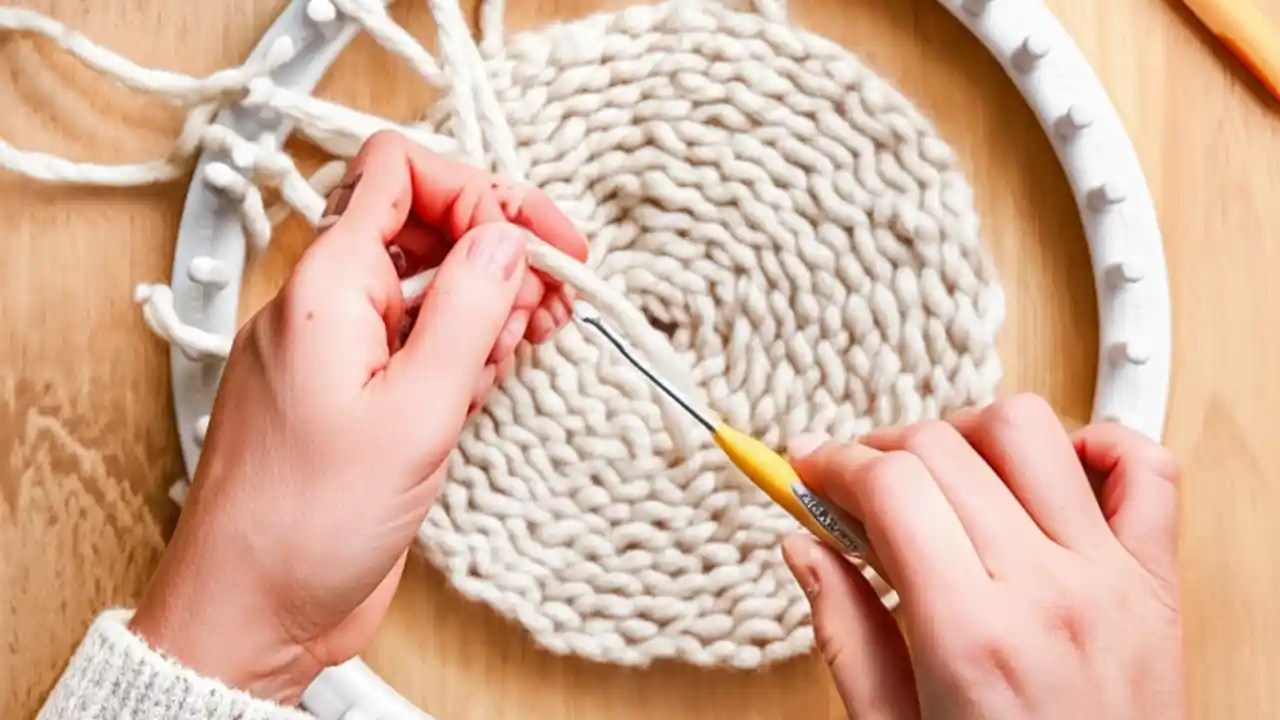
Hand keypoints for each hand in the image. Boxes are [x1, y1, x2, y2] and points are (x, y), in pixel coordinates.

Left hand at [129, 131, 587, 702]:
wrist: (251, 612)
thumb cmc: (305, 522)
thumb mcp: (413, 411)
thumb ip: (466, 311)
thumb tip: (504, 238)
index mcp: (328, 286)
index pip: (402, 174)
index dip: (480, 193)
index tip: (540, 241)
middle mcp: (332, 306)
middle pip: (428, 228)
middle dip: (500, 251)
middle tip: (558, 295)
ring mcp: (345, 352)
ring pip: (432, 288)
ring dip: (491, 303)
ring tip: (528, 342)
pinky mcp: (361, 397)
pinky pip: (421, 344)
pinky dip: (466, 351)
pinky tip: (488, 383)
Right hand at [782, 394, 1182, 718]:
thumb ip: (844, 631)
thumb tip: (803, 546)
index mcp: (970, 635)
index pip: (890, 485)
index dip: (832, 462)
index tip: (807, 466)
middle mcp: (1046, 590)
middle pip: (942, 449)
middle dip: (879, 449)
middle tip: (854, 482)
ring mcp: (1109, 577)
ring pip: (1029, 432)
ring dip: (967, 434)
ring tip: (939, 474)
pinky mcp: (1156, 581)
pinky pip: (1146, 469)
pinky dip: (1095, 444)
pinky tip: (1048, 470)